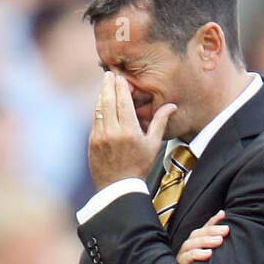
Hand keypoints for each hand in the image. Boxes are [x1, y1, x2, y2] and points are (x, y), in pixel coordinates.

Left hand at [88, 72, 176, 189]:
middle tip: (109, 74)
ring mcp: (99, 136)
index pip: (123, 100)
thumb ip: (160, 122)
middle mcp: (112, 131)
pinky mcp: (92, 142)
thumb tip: (172, 106)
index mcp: (129, 131)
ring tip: (105, 85)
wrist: (118, 189)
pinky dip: (98, 109)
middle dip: (108, 85)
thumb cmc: (138, 168)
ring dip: (101, 94)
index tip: (120, 76)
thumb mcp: (153, 145)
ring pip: (99, 108)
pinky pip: (94, 120)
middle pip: (108, 100)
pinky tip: (101, 103)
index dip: (121, 86)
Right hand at [176, 210, 229, 263]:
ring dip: (206, 241)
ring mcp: (183, 255)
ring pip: (192, 244)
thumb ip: (217, 237)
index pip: (204, 228)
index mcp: (196, 241)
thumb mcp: (212, 252)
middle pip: (198, 234)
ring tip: (219, 241)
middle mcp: (188, 246)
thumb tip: (223, 214)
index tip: (224, 216)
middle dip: (212, 231)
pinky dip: (197, 254)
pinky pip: (188, 257)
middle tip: (226, 230)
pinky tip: (208, 254)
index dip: (213, 221)